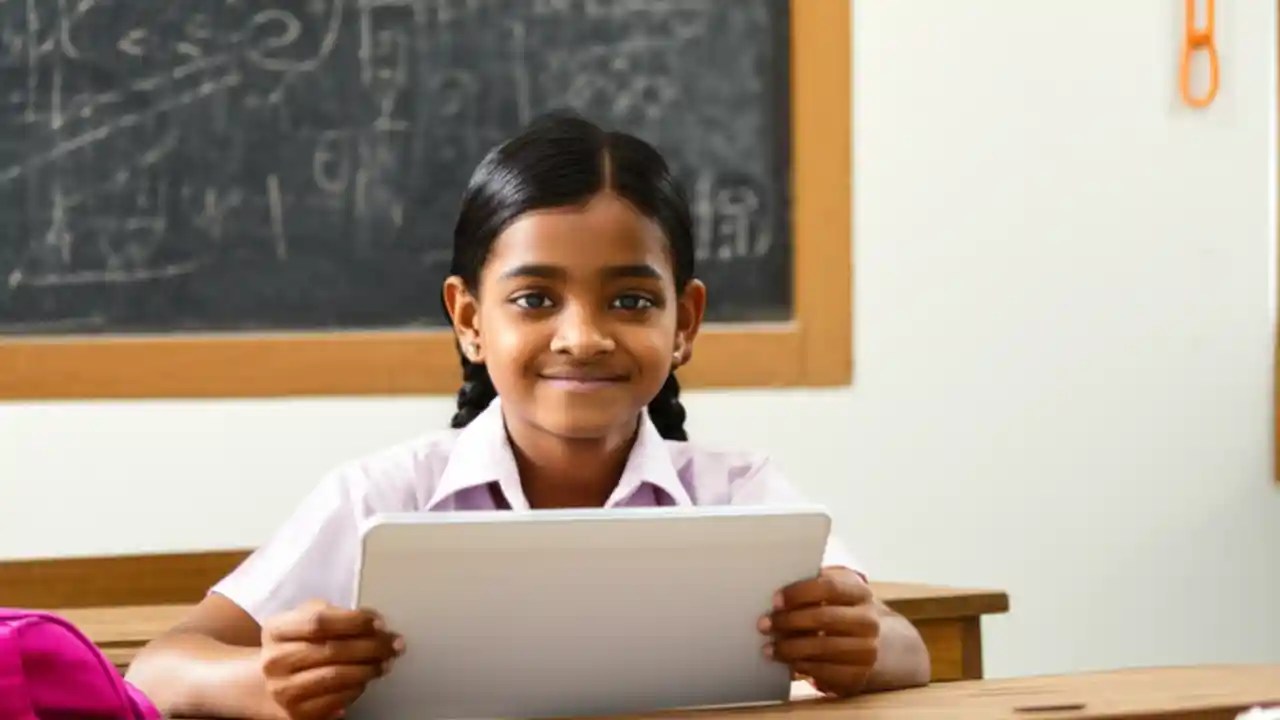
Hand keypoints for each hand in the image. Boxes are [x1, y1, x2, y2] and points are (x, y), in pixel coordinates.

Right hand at [259, 599, 404, 719]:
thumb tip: (375, 622)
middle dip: (371, 645)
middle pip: (332, 650)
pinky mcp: (297, 714)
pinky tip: (367, 678)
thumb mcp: (305, 621)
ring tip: (386, 661)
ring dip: (369, 667)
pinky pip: (337, 699)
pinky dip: (358, 687)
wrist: (270, 684)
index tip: (379, 622)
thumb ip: (335, 615)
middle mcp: (274, 661)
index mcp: (276, 630)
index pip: (318, 621)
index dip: (354, 620)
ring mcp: (283, 690)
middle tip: (394, 643)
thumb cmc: (297, 646)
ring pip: (336, 676)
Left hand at [759, 567, 879, 696]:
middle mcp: (868, 621)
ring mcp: (866, 650)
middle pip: (824, 618)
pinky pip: (825, 671)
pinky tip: (787, 663)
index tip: (775, 600)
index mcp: (860, 593)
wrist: (872, 643)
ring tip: (768, 648)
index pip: (829, 587)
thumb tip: (777, 585)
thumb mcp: (836, 590)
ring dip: (790, 648)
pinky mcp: (859, 675)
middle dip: (789, 621)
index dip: (799, 593)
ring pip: (822, 648)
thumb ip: (814, 583)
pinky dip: (802, 666)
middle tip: (764, 624)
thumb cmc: (842, 610)